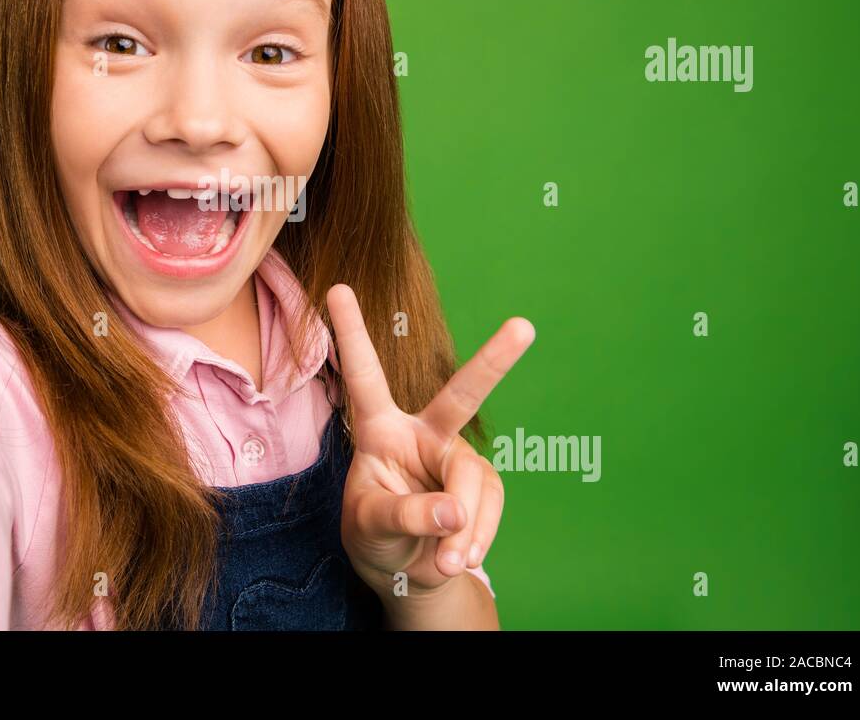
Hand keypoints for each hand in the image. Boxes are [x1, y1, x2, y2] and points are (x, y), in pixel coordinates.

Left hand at [327, 283, 534, 599]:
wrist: (405, 572)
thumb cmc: (375, 536)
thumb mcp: (372, 526)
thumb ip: (407, 514)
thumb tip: (456, 509)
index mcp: (379, 429)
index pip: (364, 377)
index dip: (351, 334)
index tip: (336, 288)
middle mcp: (422, 434)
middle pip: (461, 396)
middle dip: (493, 362)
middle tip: (523, 327)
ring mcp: (456, 459)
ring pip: (473, 478)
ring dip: (464, 523)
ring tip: (446, 558)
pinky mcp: (481, 487)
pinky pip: (490, 507)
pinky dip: (477, 537)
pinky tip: (459, 557)